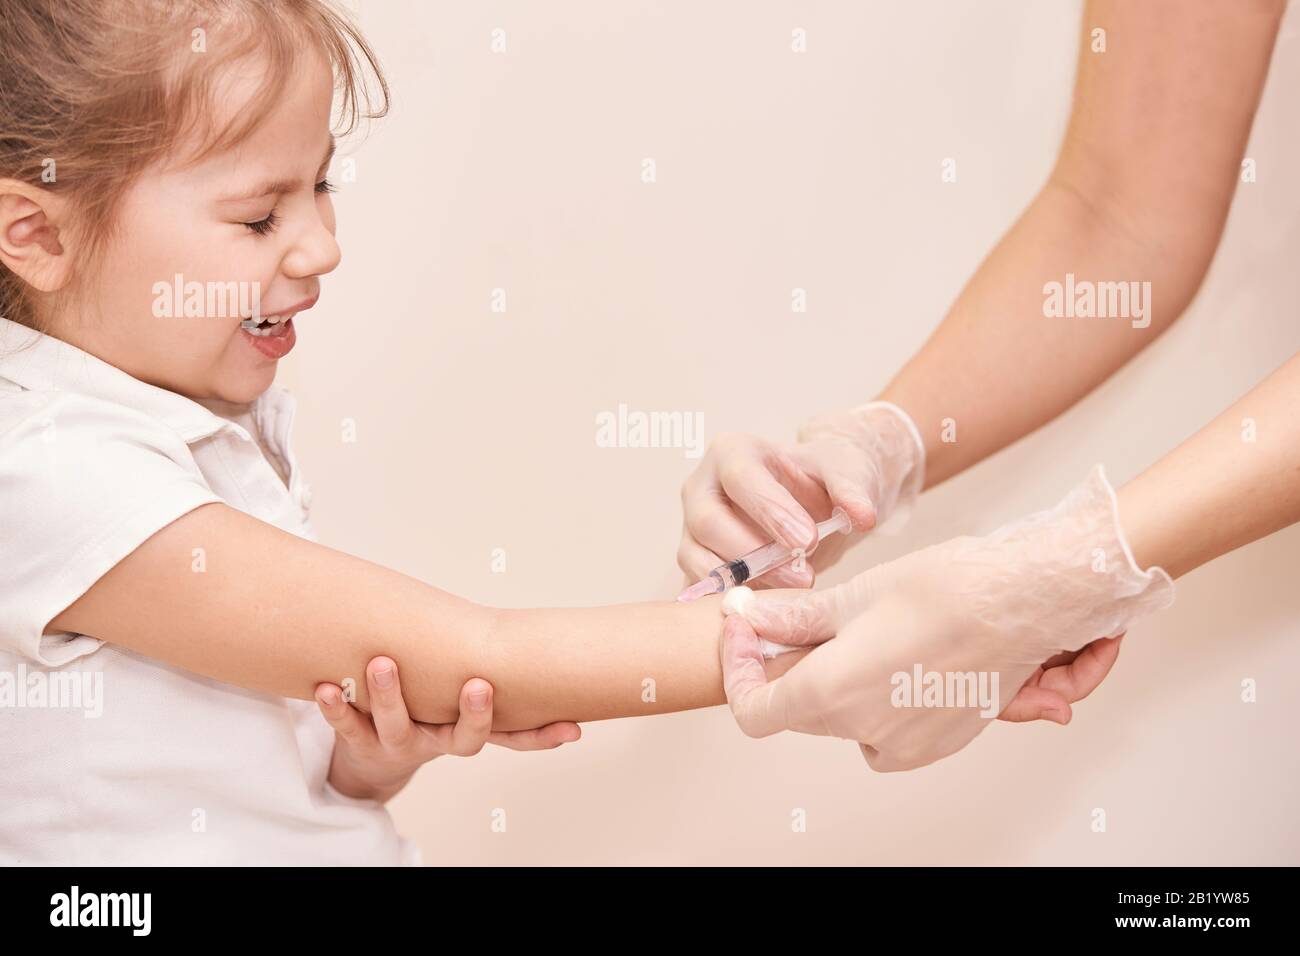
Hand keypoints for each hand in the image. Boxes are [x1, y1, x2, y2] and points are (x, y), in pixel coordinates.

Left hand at [316, 656, 581, 801]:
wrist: (370, 765)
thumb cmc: (423, 715)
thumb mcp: (454, 704)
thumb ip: (478, 673)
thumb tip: (523, 629)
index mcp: (465, 731)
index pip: (512, 737)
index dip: (541, 737)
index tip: (570, 728)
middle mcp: (437, 741)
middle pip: (460, 738)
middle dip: (473, 714)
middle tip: (478, 685)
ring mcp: (398, 743)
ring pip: (397, 725)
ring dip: (390, 695)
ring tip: (382, 662)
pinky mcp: (360, 742)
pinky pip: (348, 727)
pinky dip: (335, 708)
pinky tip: (326, 686)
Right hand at [678, 402, 924, 589]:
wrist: (809, 500)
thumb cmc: (818, 480)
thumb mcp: (842, 471)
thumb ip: (852, 488)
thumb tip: (862, 516)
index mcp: (732, 451)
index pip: (740, 478)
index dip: (771, 511)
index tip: (809, 540)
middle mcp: (701, 487)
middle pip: (708, 521)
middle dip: (754, 553)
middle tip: (803, 575)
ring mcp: (691, 525)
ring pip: (697, 556)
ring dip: (743, 581)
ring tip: (791, 591)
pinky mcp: (695, 559)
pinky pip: (701, 584)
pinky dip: (731, 597)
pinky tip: (769, 604)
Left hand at [719, 466, 1173, 770]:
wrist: (1028, 602)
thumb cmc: (948, 589)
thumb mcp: (856, 595)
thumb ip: (794, 618)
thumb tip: (747, 617)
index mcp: (832, 692)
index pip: (753, 710)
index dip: (741, 670)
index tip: (750, 635)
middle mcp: (865, 731)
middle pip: (799, 710)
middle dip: (792, 667)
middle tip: (810, 620)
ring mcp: (905, 744)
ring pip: (842, 720)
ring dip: (838, 684)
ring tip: (866, 634)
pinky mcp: (937, 745)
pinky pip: (884, 733)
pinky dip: (879, 701)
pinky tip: (902, 658)